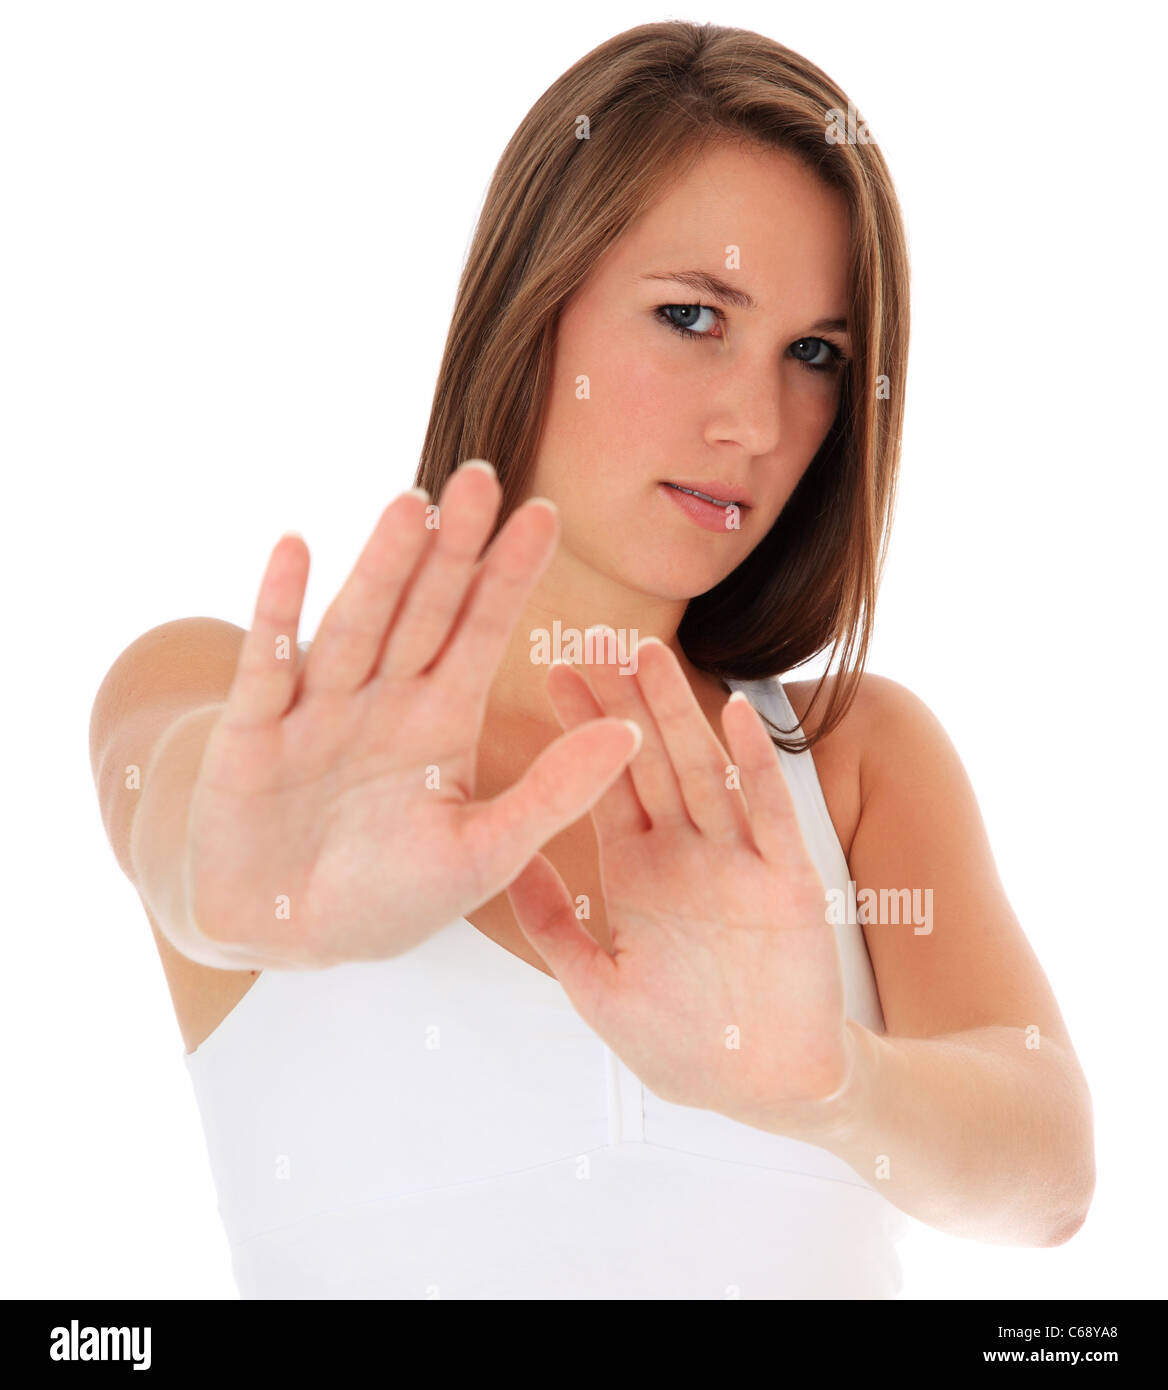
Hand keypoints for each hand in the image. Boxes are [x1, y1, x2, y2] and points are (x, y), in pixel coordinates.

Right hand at [186, 463, 640, 966]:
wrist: (284, 932)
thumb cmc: (387, 895)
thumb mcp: (484, 853)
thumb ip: (552, 794)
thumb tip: (631, 732)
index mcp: (441, 722)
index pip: (481, 632)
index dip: (510, 574)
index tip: (547, 514)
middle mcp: (384, 699)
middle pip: (423, 610)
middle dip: (453, 548)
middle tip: (484, 475)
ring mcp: (318, 709)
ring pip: (357, 625)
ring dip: (382, 566)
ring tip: (412, 502)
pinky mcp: (252, 733)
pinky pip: (269, 666)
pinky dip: (278, 612)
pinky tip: (294, 548)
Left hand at [504, 634, 852, 1134]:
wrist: (763, 1085)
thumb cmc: (682, 1043)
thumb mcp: (597, 985)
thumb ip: (556, 923)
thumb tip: (510, 865)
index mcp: (638, 870)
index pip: (604, 783)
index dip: (582, 730)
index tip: (554, 673)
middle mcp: (685, 852)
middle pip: (650, 761)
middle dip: (623, 702)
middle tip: (595, 638)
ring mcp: (737, 859)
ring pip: (702, 771)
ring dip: (677, 714)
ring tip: (650, 656)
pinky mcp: (787, 879)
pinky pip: (769, 813)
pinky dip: (752, 764)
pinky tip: (734, 713)